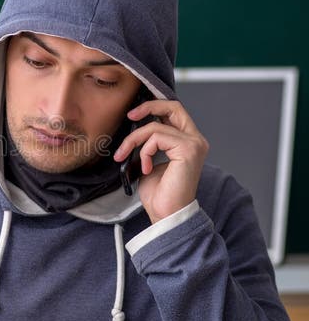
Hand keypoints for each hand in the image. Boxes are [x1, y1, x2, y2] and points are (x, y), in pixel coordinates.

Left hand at [113, 100, 208, 224]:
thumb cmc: (159, 194)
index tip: (133, 114)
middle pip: (173, 106)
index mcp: (188, 142)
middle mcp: (195, 140)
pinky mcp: (188, 149)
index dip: (154, 107)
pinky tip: (146, 168)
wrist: (166, 214)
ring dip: (134, 140)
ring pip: (156, 126)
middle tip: (130, 115)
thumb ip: (150, 143)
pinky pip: (156, 138)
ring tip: (125, 156)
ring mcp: (194, 144)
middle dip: (148, 107)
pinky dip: (144, 151)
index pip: (174, 112)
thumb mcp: (150, 161)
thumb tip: (135, 128)